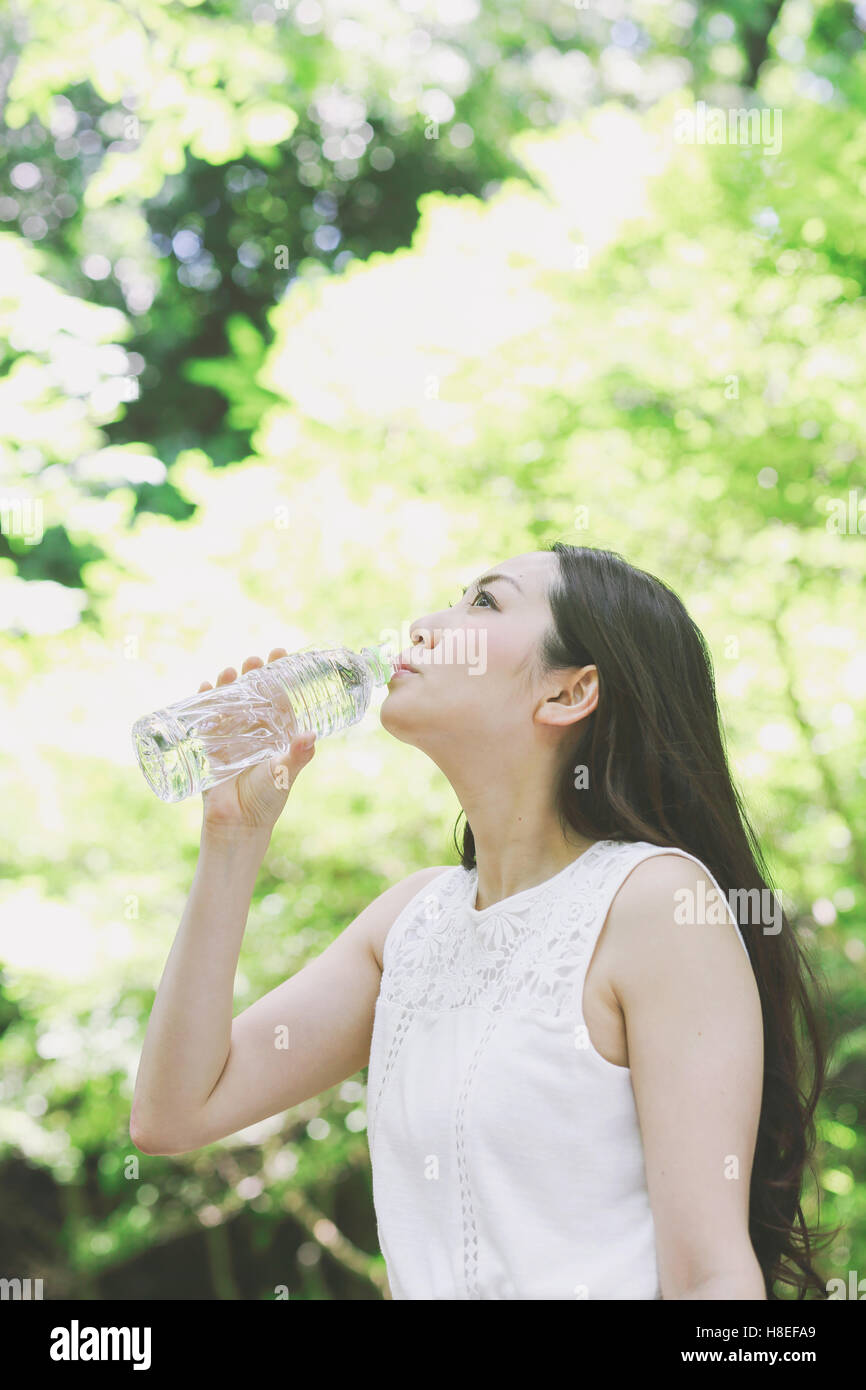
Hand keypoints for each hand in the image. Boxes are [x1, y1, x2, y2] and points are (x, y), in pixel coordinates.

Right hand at [198, 649, 315, 836]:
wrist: (237, 825)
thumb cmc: (267, 800)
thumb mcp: (284, 774)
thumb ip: (297, 756)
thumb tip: (310, 735)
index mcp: (278, 733)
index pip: (280, 696)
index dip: (281, 674)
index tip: (282, 653)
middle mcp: (256, 731)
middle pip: (254, 694)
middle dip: (254, 674)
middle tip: (254, 661)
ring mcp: (232, 736)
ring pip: (229, 702)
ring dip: (228, 684)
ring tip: (230, 671)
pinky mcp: (210, 746)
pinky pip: (204, 719)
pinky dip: (201, 702)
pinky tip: (202, 687)